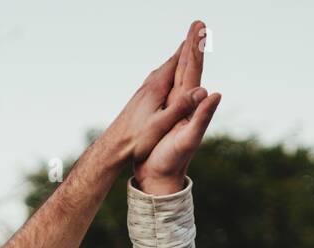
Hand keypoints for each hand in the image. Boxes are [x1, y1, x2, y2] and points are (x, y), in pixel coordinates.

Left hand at [99, 21, 213, 173]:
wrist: (112, 148)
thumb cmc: (136, 139)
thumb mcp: (162, 124)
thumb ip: (180, 107)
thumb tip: (201, 90)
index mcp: (155, 89)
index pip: (175, 62)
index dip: (188, 49)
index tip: (198, 33)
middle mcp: (147, 87)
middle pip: (168, 64)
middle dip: (182, 52)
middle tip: (193, 36)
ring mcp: (141, 93)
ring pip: (160, 73)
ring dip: (172, 63)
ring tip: (180, 55)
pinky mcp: (138, 102)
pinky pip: (155, 83)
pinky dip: (164, 76)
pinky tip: (162, 81)